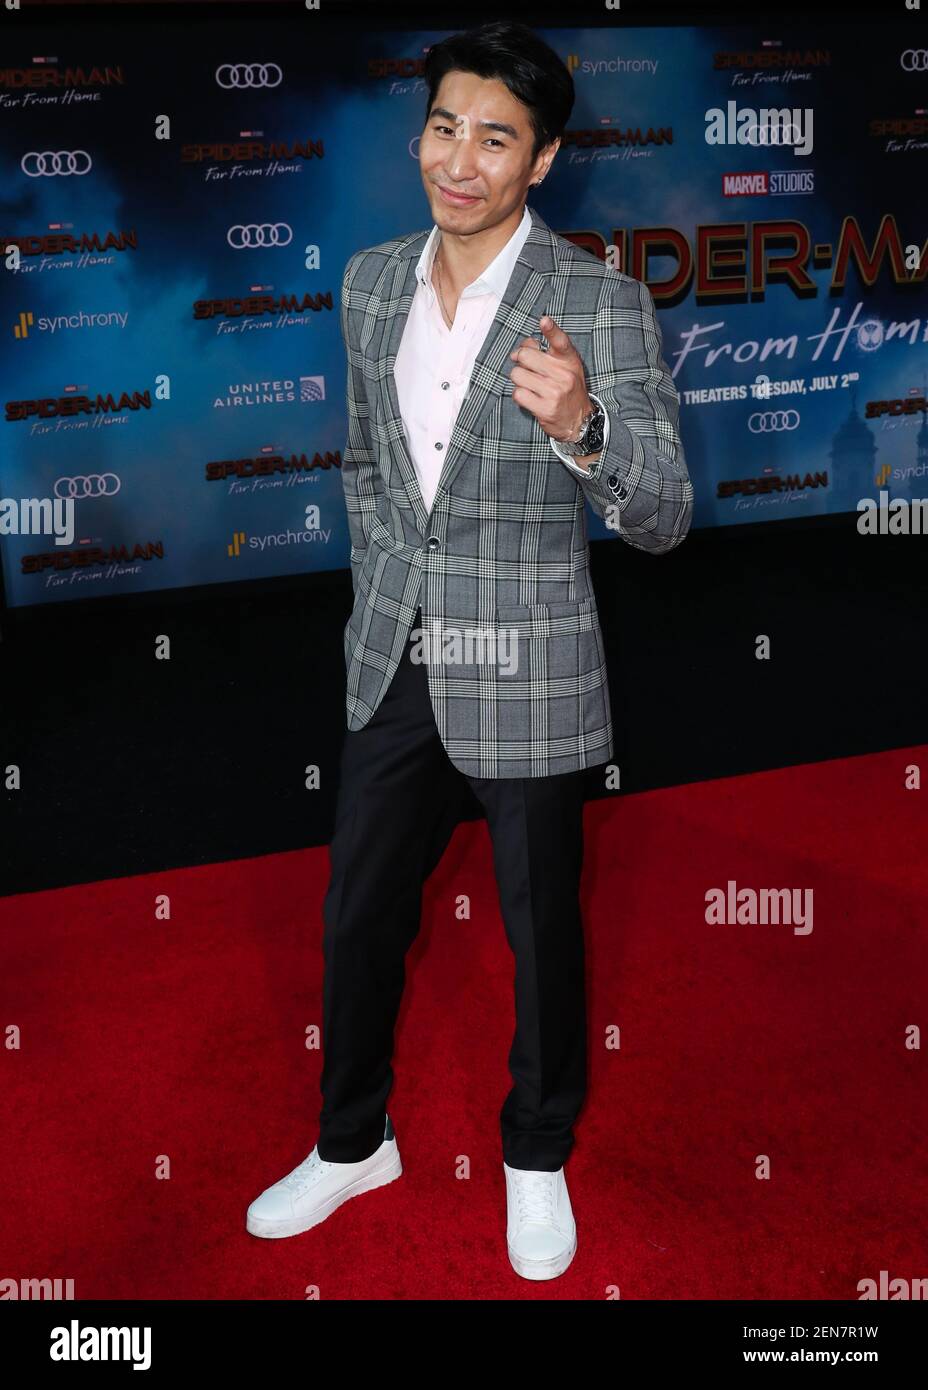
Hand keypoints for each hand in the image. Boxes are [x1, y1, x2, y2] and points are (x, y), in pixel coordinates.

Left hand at [508, 314, 593, 442]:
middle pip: (525, 356)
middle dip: (520, 362)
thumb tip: (517, 351)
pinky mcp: (545, 408)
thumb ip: (545, 353)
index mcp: (569, 361)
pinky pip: (518, 393)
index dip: (551, 330)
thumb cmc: (568, 390)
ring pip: (517, 375)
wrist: (578, 421)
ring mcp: (554, 392)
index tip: (544, 320)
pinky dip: (519, 395)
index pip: (561, 342)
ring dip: (519, 380)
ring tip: (530, 386)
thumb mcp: (565, 367)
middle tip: (528, 370)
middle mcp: (563, 375)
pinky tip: (529, 397)